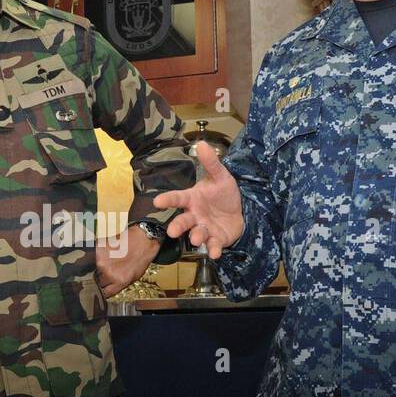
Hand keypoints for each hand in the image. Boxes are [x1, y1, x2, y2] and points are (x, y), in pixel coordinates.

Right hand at [96, 224, 159, 297]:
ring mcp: (102, 261)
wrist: (143, 239)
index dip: (103, 291)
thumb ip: (119, 284)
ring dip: (99, 266)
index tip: (103, 288)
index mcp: (119, 282)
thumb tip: (108, 288)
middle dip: (102, 278)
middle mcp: (109, 273)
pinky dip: (98, 255)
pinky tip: (108, 252)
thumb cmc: (141, 257)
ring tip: (109, 259)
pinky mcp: (99, 249)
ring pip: (94, 269)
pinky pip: (93, 256)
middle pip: (98, 281)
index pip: (104, 293)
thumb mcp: (134, 277)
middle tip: (109, 270)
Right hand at [153, 142, 243, 259]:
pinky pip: (213, 246)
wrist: (239, 212)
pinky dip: (214, 250)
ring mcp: (204, 229)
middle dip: (177, 226)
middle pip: (183, 221)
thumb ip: (211, 163)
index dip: (167, 200)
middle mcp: (195, 215)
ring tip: (197, 238)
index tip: (157, 202)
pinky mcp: (216, 240)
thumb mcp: (221, 177)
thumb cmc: (223, 194)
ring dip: (196, 237)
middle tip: (172, 231)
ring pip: (196, 234)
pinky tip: (215, 253)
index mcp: (193, 199)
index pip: (177, 199)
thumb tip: (202, 143)